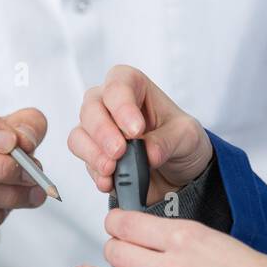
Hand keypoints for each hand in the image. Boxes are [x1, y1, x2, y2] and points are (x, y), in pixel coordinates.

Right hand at [68, 64, 212, 206]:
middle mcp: (111, 104)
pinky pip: (85, 162)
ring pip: (80, 134)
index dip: (122, 106)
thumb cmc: (181, 140)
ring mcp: (99, 131)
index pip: (118, 85)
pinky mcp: (95, 156)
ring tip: (112, 169)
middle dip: (103, 131)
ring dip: (94, 153)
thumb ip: (167, 141)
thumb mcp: (187, 136)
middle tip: (120, 151)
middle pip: (91, 107)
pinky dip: (95, 172)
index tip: (136, 130)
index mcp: (135, 86)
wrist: (179, 172)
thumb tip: (148, 152)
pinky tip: (109, 181)